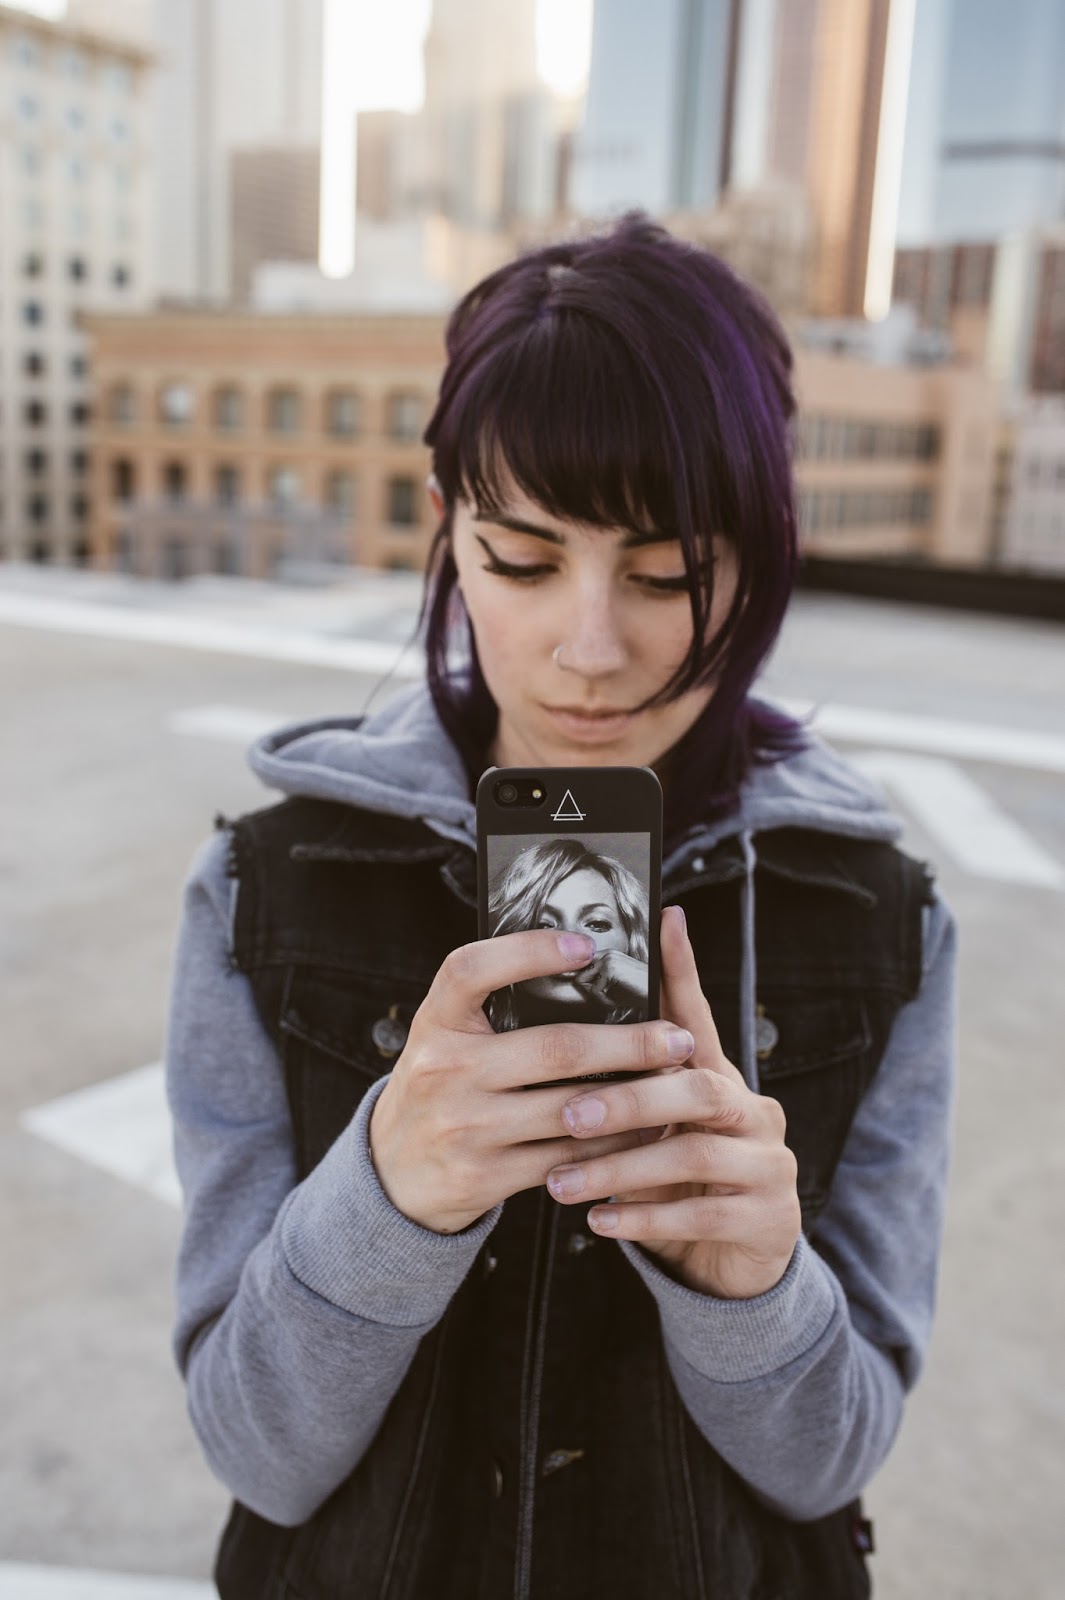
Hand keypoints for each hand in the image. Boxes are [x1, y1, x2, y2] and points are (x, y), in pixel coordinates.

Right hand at [367, 928, 697, 1234]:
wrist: (392, 1174)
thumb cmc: (438, 1088)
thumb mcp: (445, 1038)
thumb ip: (493, 1009)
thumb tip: (586, 969)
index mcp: (436, 1022)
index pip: (473, 969)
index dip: (529, 951)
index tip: (587, 946)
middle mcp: (446, 1070)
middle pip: (556, 1048)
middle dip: (630, 1043)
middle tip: (676, 1038)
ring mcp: (465, 1126)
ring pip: (573, 1110)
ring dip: (635, 1100)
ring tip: (673, 1085)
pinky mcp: (484, 1175)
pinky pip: (567, 1158)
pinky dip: (612, 1146)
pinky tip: (642, 1131)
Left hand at [543, 906, 800, 1299]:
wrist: (728, 1266)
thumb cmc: (675, 1185)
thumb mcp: (652, 1132)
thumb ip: (623, 1089)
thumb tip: (557, 1039)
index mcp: (721, 1080)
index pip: (698, 1017)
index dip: (683, 969)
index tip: (663, 920)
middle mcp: (753, 1111)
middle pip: (698, 1087)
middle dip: (629, 1099)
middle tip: (567, 1112)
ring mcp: (770, 1164)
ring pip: (696, 1153)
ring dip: (623, 1168)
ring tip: (563, 1181)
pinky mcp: (771, 1218)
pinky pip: (703, 1215)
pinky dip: (645, 1218)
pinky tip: (600, 1220)